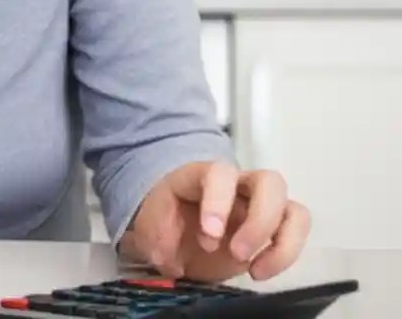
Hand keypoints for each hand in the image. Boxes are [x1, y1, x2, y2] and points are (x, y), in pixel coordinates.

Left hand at [118, 161, 310, 282]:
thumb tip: (168, 257)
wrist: (179, 231)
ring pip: (294, 209)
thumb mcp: (150, 224)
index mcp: (204, 175)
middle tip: (237, 254)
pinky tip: (259, 273)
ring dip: (282, 243)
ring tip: (253, 270)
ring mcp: (263, 204)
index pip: (220, 174)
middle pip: (270, 182)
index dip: (219, 202)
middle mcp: (240, 183)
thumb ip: (156, 235)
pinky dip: (286, 255)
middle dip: (259, 221)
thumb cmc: (168, 220)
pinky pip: (297, 233)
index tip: (209, 235)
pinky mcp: (277, 227)